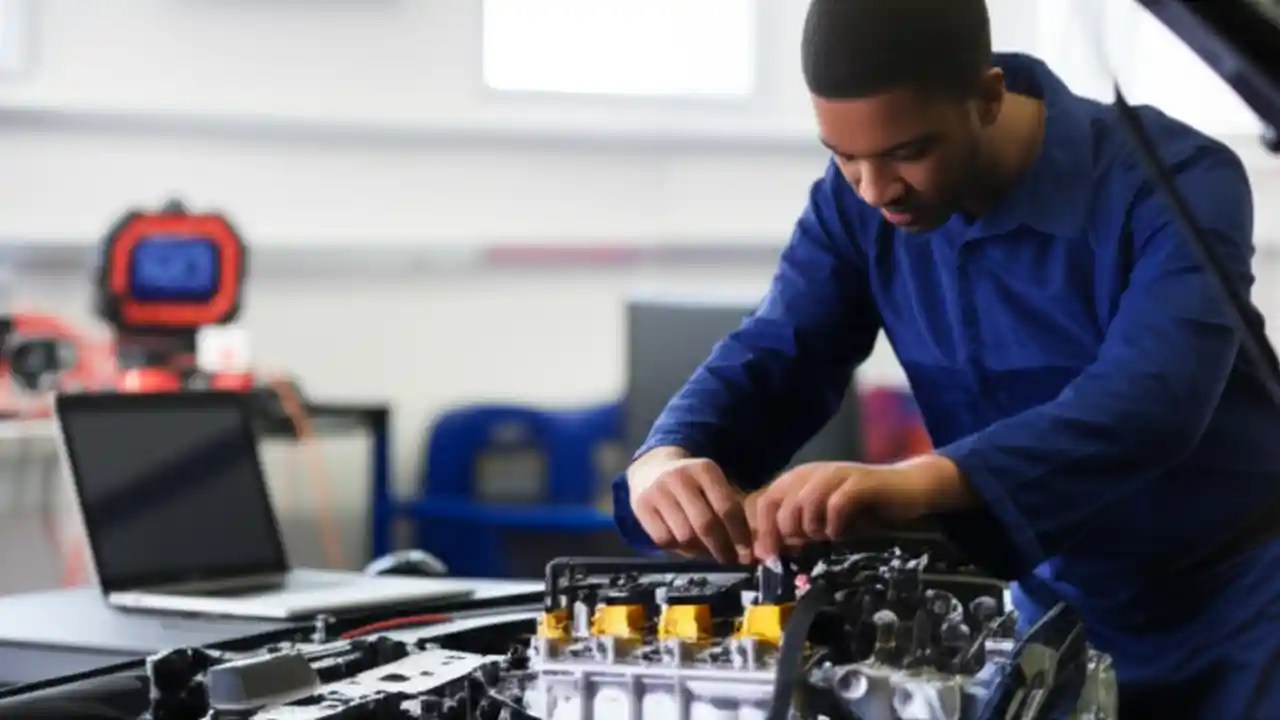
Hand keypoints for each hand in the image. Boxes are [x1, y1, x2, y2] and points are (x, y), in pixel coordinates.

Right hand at [628, 452, 753, 564]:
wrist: (651, 468)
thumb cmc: (692, 482)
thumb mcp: (712, 484)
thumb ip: (730, 509)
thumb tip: (748, 549)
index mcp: (705, 469)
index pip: (727, 508)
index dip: (739, 535)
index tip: (746, 555)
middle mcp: (680, 477)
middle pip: (705, 524)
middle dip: (721, 548)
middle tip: (730, 561)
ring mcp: (658, 491)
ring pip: (684, 536)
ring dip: (700, 551)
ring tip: (708, 553)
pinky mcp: (641, 506)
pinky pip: (664, 539)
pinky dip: (678, 549)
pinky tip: (686, 546)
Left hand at [752, 455, 974, 560]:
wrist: (905, 489)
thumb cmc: (861, 509)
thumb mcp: (822, 521)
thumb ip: (797, 531)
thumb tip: (770, 553)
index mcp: (798, 479)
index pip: (764, 502)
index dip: (762, 532)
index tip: (768, 558)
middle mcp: (811, 473)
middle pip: (778, 504)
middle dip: (784, 534)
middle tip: (802, 548)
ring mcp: (835, 474)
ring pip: (804, 503)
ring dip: (810, 528)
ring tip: (824, 537)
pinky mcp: (859, 482)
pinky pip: (835, 505)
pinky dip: (834, 525)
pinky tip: (841, 534)